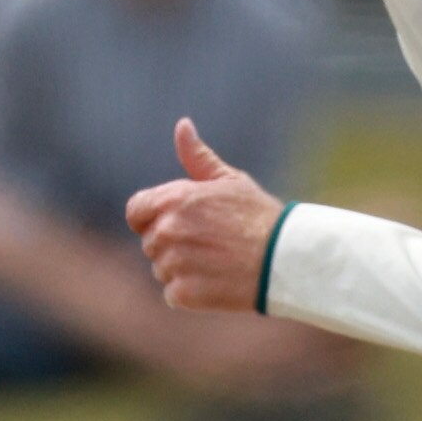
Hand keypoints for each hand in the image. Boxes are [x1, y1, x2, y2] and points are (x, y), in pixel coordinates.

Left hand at [125, 119, 282, 312]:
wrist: (286, 259)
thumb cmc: (260, 217)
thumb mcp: (231, 181)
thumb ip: (198, 158)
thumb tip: (182, 125)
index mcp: (174, 199)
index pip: (136, 211)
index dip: (152, 218)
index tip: (177, 224)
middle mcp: (168, 229)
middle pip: (151, 242)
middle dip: (174, 245)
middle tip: (212, 245)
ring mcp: (173, 262)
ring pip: (161, 270)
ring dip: (182, 270)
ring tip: (217, 264)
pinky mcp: (183, 292)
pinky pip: (173, 294)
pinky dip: (191, 293)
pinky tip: (217, 282)